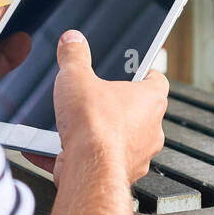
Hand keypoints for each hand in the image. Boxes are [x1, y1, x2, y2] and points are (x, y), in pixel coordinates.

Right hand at [38, 30, 167, 185]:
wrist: (87, 171)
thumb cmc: (94, 126)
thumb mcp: (76, 77)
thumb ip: (74, 55)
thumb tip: (73, 40)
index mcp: (150, 100)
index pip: (157, 79)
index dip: (144, 72)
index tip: (134, 69)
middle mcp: (150, 130)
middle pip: (138, 111)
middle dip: (116, 105)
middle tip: (96, 97)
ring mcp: (136, 155)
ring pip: (120, 139)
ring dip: (100, 133)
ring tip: (74, 125)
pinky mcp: (116, 174)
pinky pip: (99, 161)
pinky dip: (80, 156)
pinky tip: (56, 150)